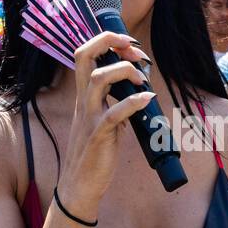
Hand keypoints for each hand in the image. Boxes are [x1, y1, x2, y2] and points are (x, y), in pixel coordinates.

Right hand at [54, 31, 154, 219]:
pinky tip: (148, 98)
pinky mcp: (98, 136)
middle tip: (135, 50)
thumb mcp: (101, 123)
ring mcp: (89, 117)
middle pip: (83, 56)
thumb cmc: (92, 154)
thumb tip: (134, 96)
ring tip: (142, 79)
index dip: (105, 41)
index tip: (128, 43)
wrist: (79, 186)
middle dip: (109, 42)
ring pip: (97, 79)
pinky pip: (114, 113)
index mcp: (83, 96)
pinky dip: (133, 102)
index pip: (84, 55)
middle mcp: (83, 102)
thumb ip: (113, 106)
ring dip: (123, 71)